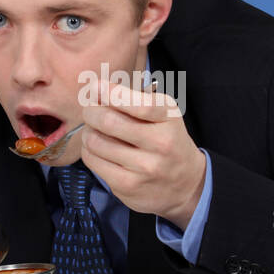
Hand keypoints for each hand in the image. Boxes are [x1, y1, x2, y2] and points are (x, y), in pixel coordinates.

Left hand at [80, 82, 206, 228]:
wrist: (185, 183)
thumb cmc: (168, 140)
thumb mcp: (164, 114)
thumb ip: (135, 99)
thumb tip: (97, 89)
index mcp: (168, 119)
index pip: (137, 104)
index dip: (110, 93)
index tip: (96, 87)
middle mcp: (160, 144)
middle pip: (108, 121)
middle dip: (91, 111)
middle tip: (90, 110)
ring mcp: (144, 168)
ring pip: (96, 141)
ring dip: (88, 131)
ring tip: (94, 130)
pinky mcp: (128, 186)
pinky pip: (93, 161)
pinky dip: (89, 150)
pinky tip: (97, 148)